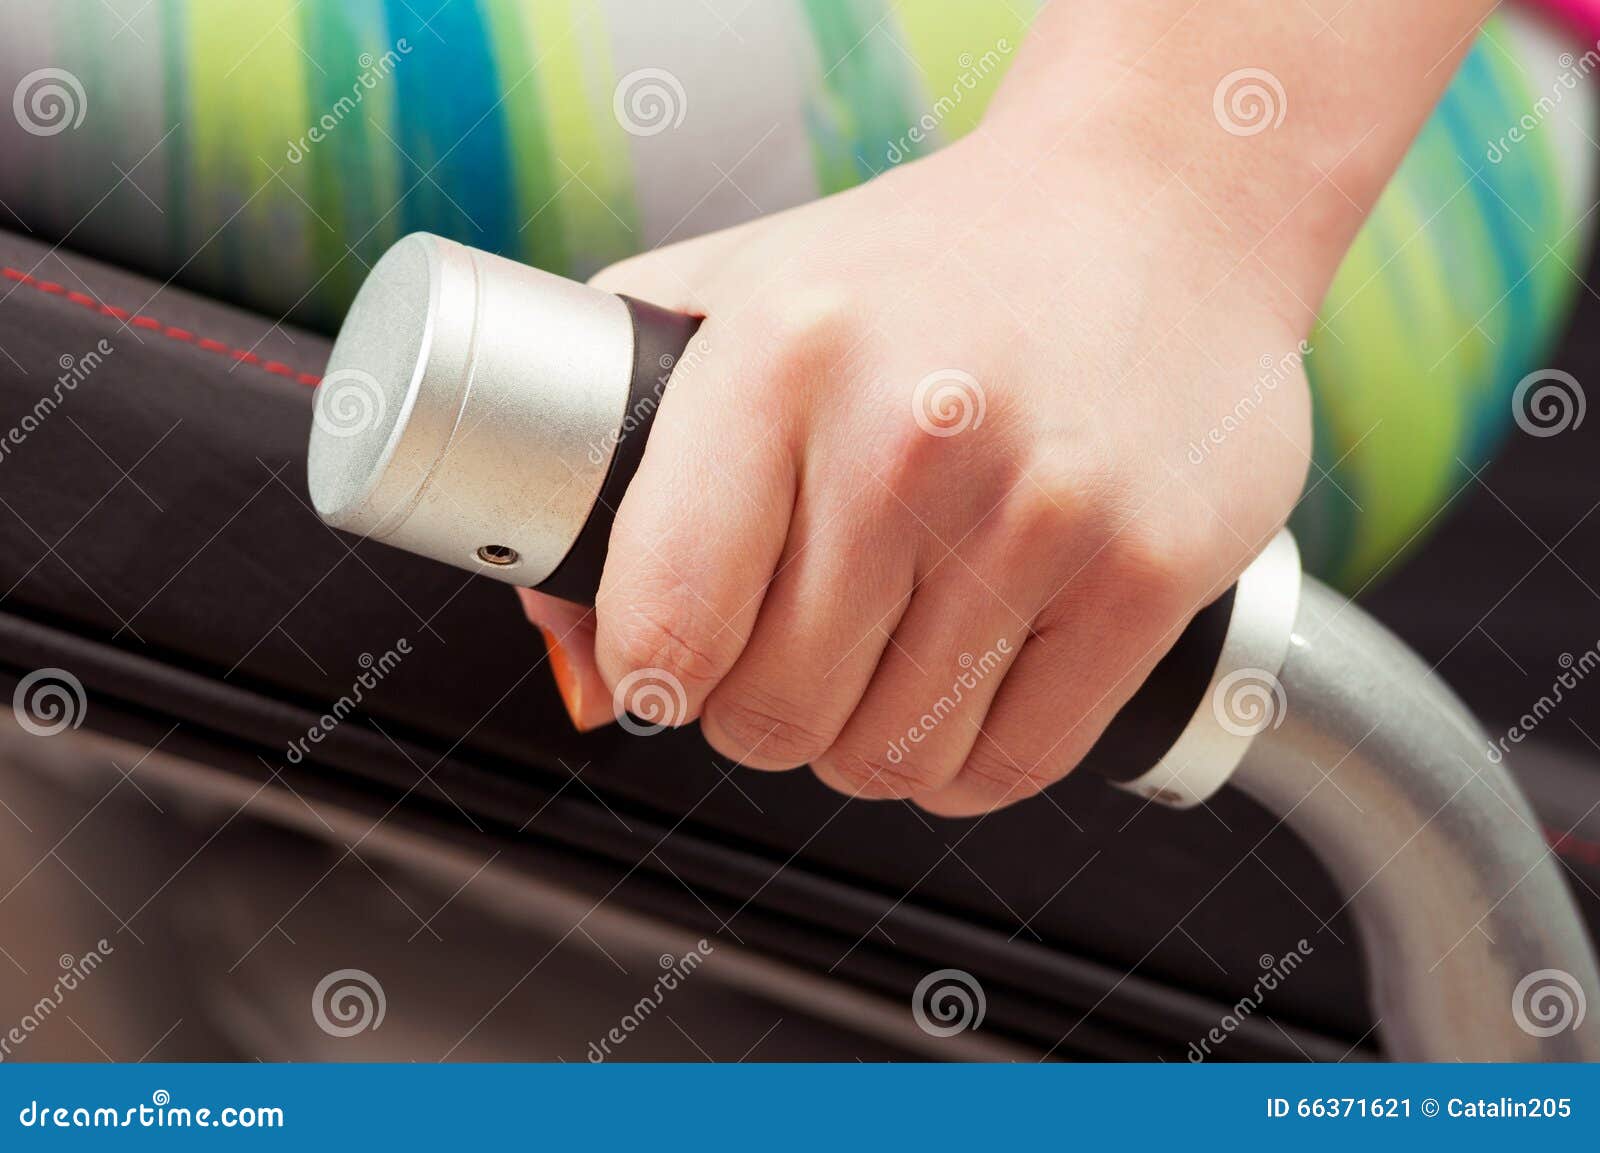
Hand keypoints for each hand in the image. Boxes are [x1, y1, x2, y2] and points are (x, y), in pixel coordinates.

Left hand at [518, 121, 1313, 815]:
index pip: (663, 629)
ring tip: (886, 653)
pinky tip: (968, 680)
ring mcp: (1040, 513)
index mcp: (782, 356)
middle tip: (795, 648)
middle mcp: (907, 438)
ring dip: (868, 741)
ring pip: (890, 763)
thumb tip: (580, 660)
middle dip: (763, 709)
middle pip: (772, 717)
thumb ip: (618, 454)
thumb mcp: (743, 298)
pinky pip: (1009, 767)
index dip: (653, 674)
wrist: (1164, 207)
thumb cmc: (937, 264)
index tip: (677, 661)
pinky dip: (968, 758)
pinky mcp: (1146, 576)